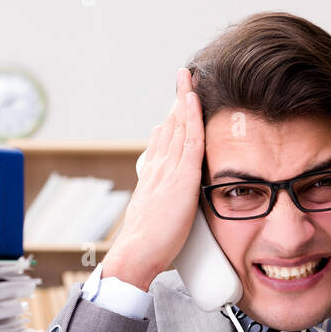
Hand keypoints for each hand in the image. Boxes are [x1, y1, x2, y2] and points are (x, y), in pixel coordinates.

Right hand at [102, 68, 204, 290]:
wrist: (136, 254)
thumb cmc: (147, 246)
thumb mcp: (154, 217)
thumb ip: (161, 203)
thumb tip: (171, 200)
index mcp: (152, 175)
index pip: (163, 140)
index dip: (171, 120)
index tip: (177, 104)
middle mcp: (157, 166)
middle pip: (170, 126)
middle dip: (178, 101)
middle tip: (184, 77)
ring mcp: (168, 169)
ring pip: (179, 126)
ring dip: (184, 99)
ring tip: (189, 77)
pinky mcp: (181, 178)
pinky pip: (190, 140)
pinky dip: (192, 116)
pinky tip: (194, 99)